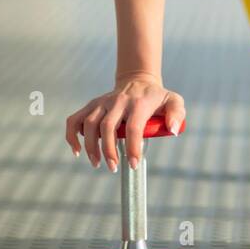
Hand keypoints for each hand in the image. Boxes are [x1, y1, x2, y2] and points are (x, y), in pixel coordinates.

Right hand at [65, 72, 185, 172]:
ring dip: (90, 146)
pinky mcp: (92, 104)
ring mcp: (103, 102)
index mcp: (138, 103)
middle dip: (108, 150)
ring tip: (97, 163)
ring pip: (89, 124)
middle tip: (113, 167)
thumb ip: (177, 114)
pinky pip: (75, 119)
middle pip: (108, 127)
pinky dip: (72, 135)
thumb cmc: (156, 97)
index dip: (132, 148)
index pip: (134, 128)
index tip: (133, 164)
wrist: (138, 81)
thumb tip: (173, 130)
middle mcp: (118, 101)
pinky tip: (77, 150)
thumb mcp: (174, 101)